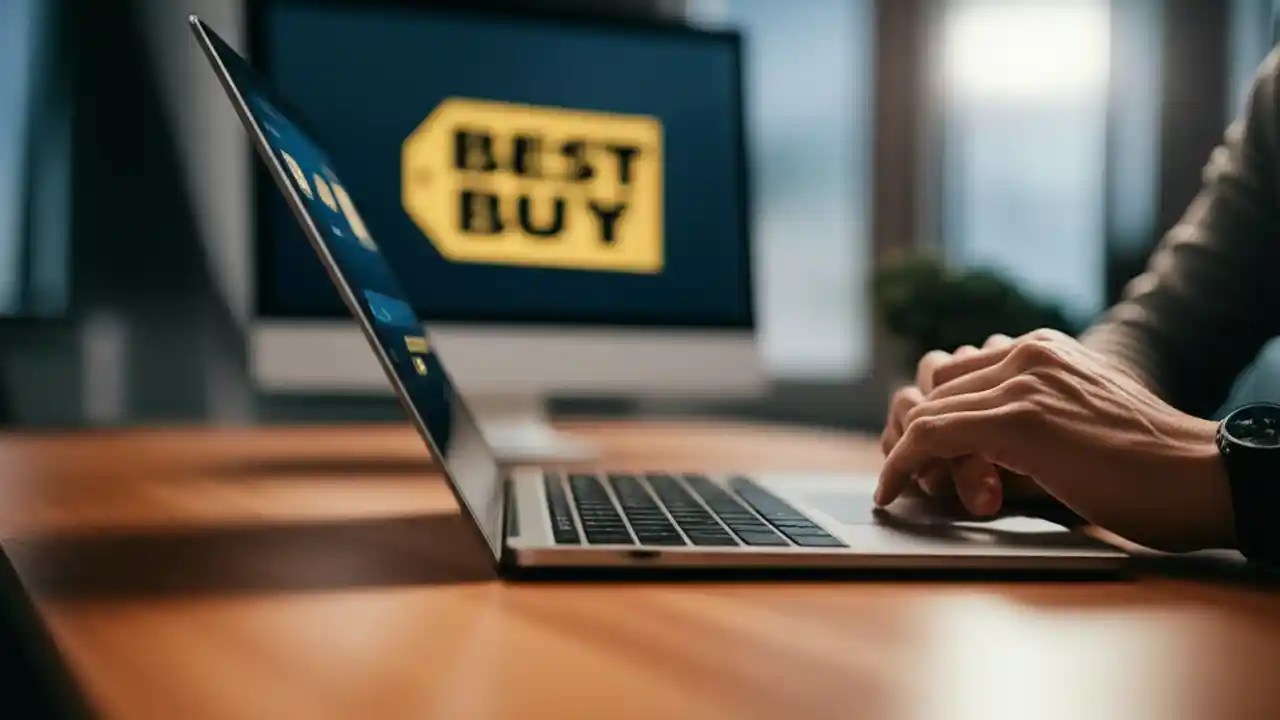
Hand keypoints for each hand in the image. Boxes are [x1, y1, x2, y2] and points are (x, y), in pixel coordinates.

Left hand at [875, 329, 1235, 551]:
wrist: (1199, 477)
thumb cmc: (1147, 466)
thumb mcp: (1077, 423)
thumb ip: (1026, 421)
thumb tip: (968, 455)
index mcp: (1042, 348)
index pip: (957, 377)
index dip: (933, 422)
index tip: (918, 459)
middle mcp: (1028, 352)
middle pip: (936, 392)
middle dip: (914, 440)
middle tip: (903, 481)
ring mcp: (1023, 381)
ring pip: (928, 413)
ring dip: (907, 456)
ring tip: (900, 491)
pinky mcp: (1019, 418)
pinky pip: (930, 435)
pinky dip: (901, 465)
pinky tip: (891, 490)